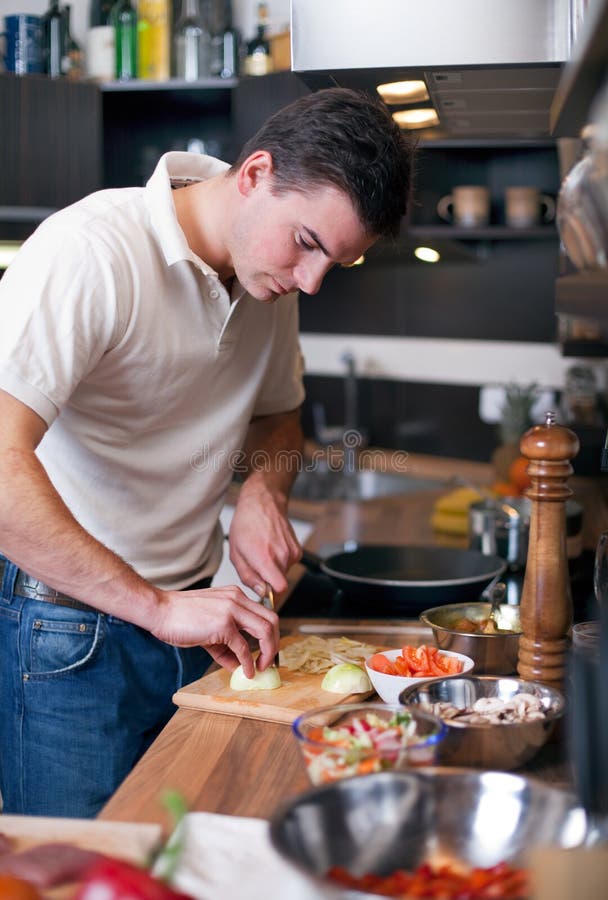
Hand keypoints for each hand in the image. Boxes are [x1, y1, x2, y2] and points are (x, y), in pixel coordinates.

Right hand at [149, 585, 278, 676]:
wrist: (160, 610)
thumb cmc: (180, 616)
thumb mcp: (210, 627)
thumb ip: (226, 645)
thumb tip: (239, 665)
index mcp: (236, 595)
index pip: (264, 613)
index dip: (271, 634)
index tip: (267, 651)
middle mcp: (237, 599)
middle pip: (272, 620)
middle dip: (274, 643)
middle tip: (268, 661)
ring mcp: (231, 610)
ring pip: (265, 631)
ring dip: (268, 653)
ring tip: (261, 667)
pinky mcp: (223, 625)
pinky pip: (243, 647)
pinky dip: (248, 662)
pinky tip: (246, 672)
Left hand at [229, 476, 301, 595]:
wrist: (262, 503)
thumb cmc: (246, 524)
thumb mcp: (236, 554)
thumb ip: (248, 577)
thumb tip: (261, 592)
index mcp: (265, 558)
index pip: (279, 589)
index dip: (270, 594)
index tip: (263, 592)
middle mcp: (281, 556)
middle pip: (279, 584)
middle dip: (268, 581)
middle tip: (256, 566)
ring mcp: (292, 553)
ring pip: (283, 574)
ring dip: (273, 570)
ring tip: (263, 553)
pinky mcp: (297, 551)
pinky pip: (288, 565)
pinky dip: (280, 561)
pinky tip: (271, 548)